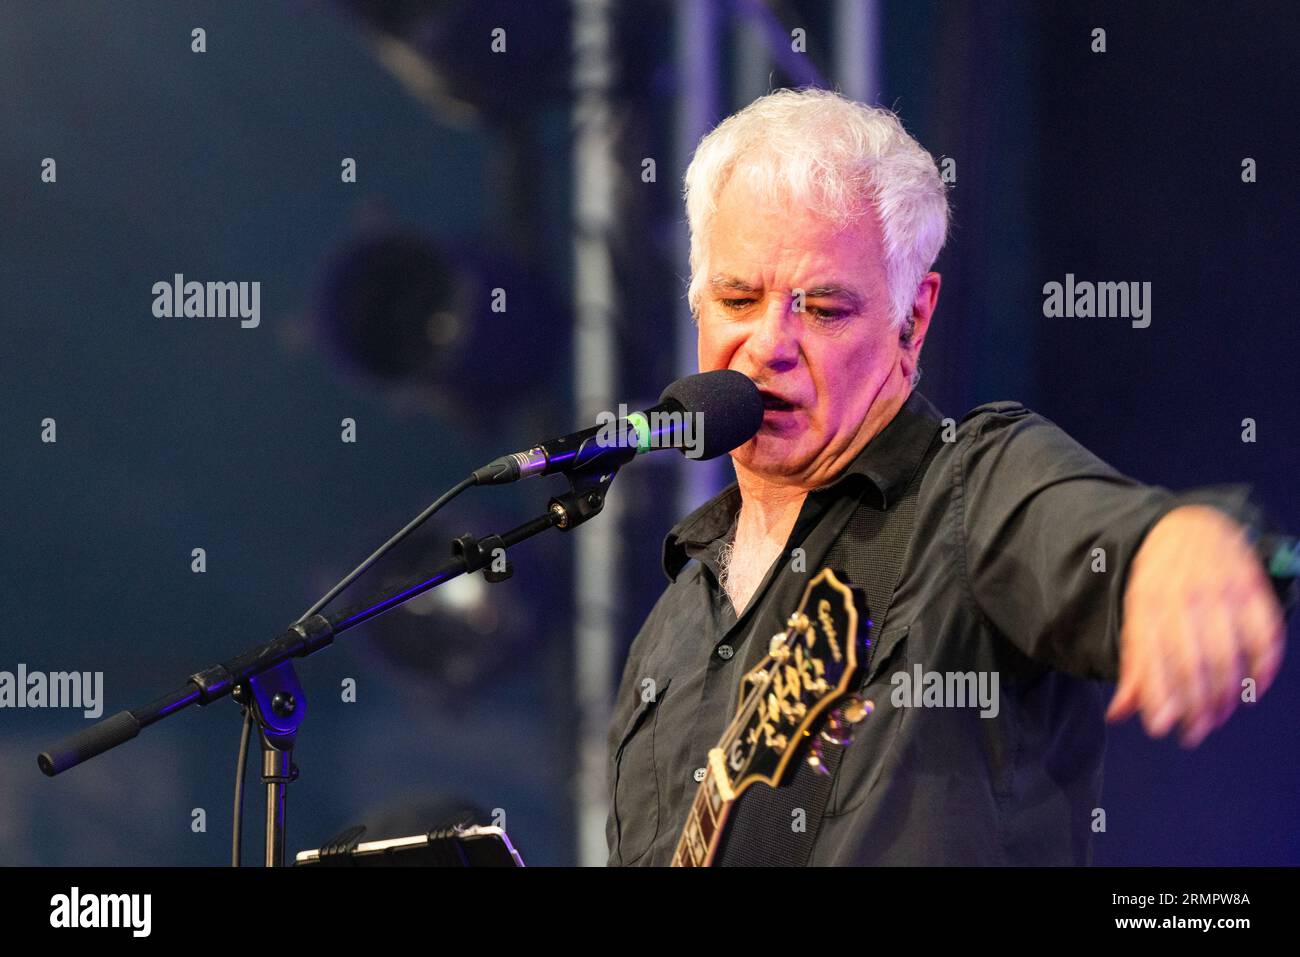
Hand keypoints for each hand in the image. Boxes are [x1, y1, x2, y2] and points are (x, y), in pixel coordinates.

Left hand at [1105, 505, 1285, 746]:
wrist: (1188, 526)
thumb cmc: (1159, 581)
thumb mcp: (1137, 616)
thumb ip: (1134, 666)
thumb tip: (1119, 714)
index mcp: (1147, 605)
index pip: (1154, 658)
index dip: (1160, 696)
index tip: (1164, 728)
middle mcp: (1182, 598)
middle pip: (1192, 662)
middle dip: (1195, 704)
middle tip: (1196, 731)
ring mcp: (1219, 591)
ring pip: (1227, 653)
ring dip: (1226, 692)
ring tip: (1220, 714)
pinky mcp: (1251, 587)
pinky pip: (1264, 632)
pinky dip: (1264, 665)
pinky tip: (1255, 686)